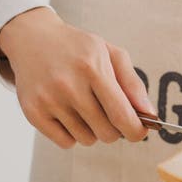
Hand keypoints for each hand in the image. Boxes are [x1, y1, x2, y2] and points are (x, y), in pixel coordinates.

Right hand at [0, 7, 154, 148]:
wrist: (31, 38)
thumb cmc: (78, 49)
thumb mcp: (110, 54)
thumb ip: (133, 84)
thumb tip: (150, 115)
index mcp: (92, 68)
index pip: (121, 115)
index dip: (136, 131)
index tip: (139, 131)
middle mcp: (68, 85)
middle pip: (107, 133)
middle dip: (115, 129)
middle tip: (108, 114)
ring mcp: (48, 100)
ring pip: (87, 140)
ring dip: (92, 130)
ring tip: (84, 108)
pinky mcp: (33, 112)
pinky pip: (66, 142)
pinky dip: (72, 134)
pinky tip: (68, 114)